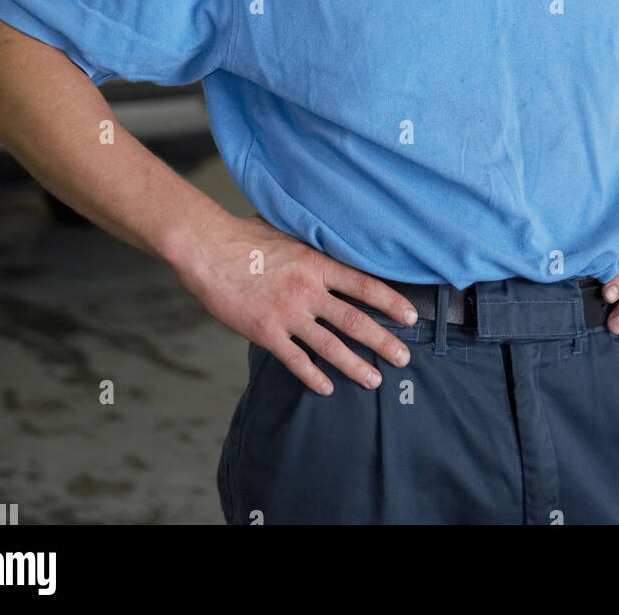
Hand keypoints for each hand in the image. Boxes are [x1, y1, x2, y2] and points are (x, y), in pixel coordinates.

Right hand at [174, 211, 417, 395]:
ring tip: (374, 379)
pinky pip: (295, 359)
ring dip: (355, 364)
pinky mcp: (266, 331)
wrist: (208, 249)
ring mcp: (288, 313)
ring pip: (330, 345)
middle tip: (404, 358)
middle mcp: (308, 290)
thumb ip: (312, 242)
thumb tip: (331, 236)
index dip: (390, 302)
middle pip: (355, 320)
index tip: (410, 316)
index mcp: (316, 263)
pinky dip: (312, 376)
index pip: (364, 285)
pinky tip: (326, 387)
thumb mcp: (288, 231)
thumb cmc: (245, 237)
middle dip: (383, 341)